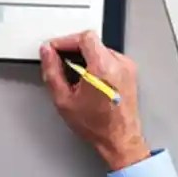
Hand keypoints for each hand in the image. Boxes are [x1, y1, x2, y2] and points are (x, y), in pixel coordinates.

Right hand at [39, 30, 149, 170]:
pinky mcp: (130, 71)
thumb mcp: (64, 100)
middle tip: (62, 64)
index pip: (84, 37)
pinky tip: (89, 80)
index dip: (65, 40)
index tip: (55, 49)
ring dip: (85, 56)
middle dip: (73, 49)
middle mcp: (118, 64)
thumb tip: (47, 53)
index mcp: (102, 68)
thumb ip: (52, 71)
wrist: (119, 139)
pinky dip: (96, 63)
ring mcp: (126, 67)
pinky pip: (109, 57)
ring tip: (76, 76)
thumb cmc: (96, 126)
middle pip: (91, 41)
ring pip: (100, 48)